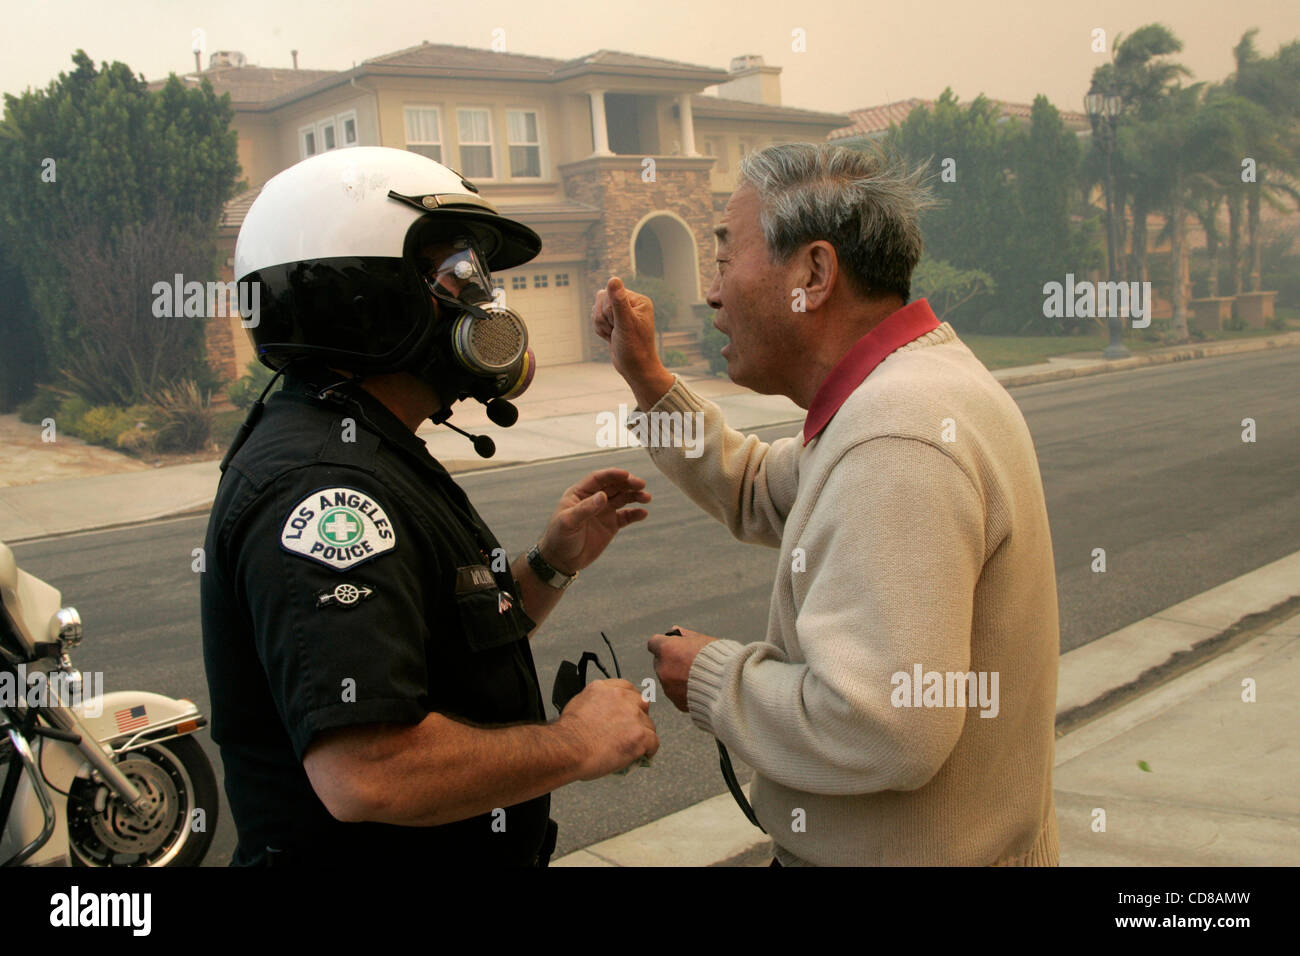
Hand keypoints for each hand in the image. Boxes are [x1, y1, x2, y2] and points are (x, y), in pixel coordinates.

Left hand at [537, 468, 650, 574]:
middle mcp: (593, 499)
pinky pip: (626, 516)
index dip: (612, 475)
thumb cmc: (559, 538)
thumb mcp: (569, 522)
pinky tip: (643, 513)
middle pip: (614, 486)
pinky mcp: (611, 525)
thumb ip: (585, 509)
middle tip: (641, 485)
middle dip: (628, 483)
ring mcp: (603, 511)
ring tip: (646, 498)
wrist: (562, 560)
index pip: (598, 479)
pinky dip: (635, 514)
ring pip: (622, 498)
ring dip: (634, 496)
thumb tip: (603, 495)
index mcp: (580, 494)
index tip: (626, 475)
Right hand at [556, 678, 658, 778]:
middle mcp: (621, 698)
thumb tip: (601, 713)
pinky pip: (654, 742)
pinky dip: (649, 750)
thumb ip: (595, 702)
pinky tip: (643, 755)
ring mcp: (633, 716)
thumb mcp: (578, 704)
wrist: (569, 749)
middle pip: (642, 704)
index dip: (630, 702)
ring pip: (649, 724)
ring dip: (644, 735)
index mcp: (605, 689)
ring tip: (636, 746)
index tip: (629, 710)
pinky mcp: (640, 735)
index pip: (627, 688)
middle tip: (632, 729)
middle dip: (639, 716)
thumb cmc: (568, 734)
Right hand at [591, 277, 674, 408]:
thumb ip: (618, 302)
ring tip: (614, 336)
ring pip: (597, 310)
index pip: (609, 293)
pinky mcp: (615, 321)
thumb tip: (613, 279)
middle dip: (604, 319)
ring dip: (601, 326)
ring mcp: (622, 313)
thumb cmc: (635, 349)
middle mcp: (631, 304)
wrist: (636, 370)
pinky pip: (597, 319)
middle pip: (601, 300)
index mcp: (638, 301)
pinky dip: (600, 330)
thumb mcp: (626, 325)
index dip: (608, 310)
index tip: (619, 325)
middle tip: (616, 332)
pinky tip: (611, 338)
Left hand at [648, 625, 716, 712]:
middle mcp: (663, 669)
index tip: (673, 646)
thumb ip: (685, 635)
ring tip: (699, 677)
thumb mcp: (703, 640)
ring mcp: (668, 687)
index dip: (664, 644)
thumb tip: (674, 630)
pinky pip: (676, 694)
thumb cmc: (718, 659)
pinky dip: (684, 691)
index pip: (653, 643)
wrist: (729, 687)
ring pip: (668, 679)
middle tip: (688, 662)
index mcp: (666, 650)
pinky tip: (700, 688)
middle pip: (659, 662)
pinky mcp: (676, 702)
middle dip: (670, 661)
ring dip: (677, 677)